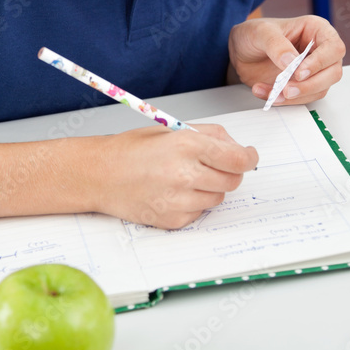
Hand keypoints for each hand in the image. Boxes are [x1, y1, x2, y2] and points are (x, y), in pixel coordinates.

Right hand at [94, 123, 257, 228]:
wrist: (100, 175)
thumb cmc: (132, 150)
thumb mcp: (171, 130)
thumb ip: (208, 135)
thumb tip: (237, 147)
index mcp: (186, 145)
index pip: (237, 158)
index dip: (248, 158)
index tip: (249, 156)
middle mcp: (185, 173)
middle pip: (233, 180)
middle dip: (229, 172)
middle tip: (213, 166)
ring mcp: (179, 200)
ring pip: (218, 198)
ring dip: (210, 188)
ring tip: (185, 178)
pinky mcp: (173, 219)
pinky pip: (200, 213)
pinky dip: (194, 203)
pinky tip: (173, 192)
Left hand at [228, 15, 344, 105]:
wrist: (240, 51)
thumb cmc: (254, 34)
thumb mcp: (260, 32)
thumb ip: (276, 45)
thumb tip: (292, 62)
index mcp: (316, 30)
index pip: (334, 47)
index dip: (320, 62)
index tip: (299, 72)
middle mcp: (320, 51)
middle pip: (332, 73)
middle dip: (310, 85)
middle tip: (287, 89)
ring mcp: (313, 70)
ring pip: (319, 89)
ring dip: (296, 96)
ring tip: (272, 93)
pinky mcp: (302, 86)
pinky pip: (301, 98)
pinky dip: (283, 100)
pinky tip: (265, 92)